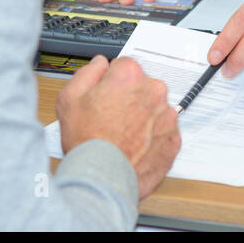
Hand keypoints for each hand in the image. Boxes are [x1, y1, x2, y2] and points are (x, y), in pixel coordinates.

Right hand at [56, 55, 180, 198]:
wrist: (103, 178)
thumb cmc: (87, 141)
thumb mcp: (69, 98)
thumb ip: (87, 72)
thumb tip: (100, 64)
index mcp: (130, 76)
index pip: (125, 66)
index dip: (112, 81)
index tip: (106, 95)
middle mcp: (153, 91)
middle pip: (142, 86)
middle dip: (130, 97)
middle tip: (112, 118)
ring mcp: (167, 116)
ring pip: (155, 108)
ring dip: (143, 117)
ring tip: (122, 135)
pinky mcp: (174, 138)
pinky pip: (163, 131)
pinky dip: (153, 137)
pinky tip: (135, 146)